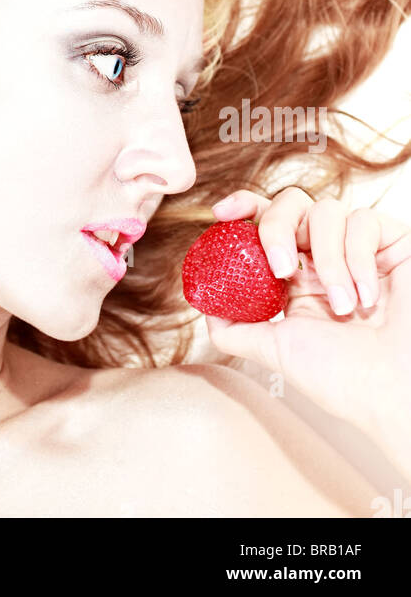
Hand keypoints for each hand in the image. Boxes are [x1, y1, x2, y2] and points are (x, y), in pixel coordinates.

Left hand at [202, 186, 410, 448]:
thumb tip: (205, 308)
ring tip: (342, 306)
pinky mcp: (393, 243)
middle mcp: (325, 257)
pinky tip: (367, 296)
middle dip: (276, 228)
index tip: (222, 212)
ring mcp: (360, 248)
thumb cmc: (348, 381)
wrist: (399, 392)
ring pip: (325, 210)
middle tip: (282, 270)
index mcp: (298, 278)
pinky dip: (358, 258)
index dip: (244, 206)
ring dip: (327, 260)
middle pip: (289, 204)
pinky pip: (363, 221)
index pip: (266, 222)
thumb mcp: (277, 352)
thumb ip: (238, 329)